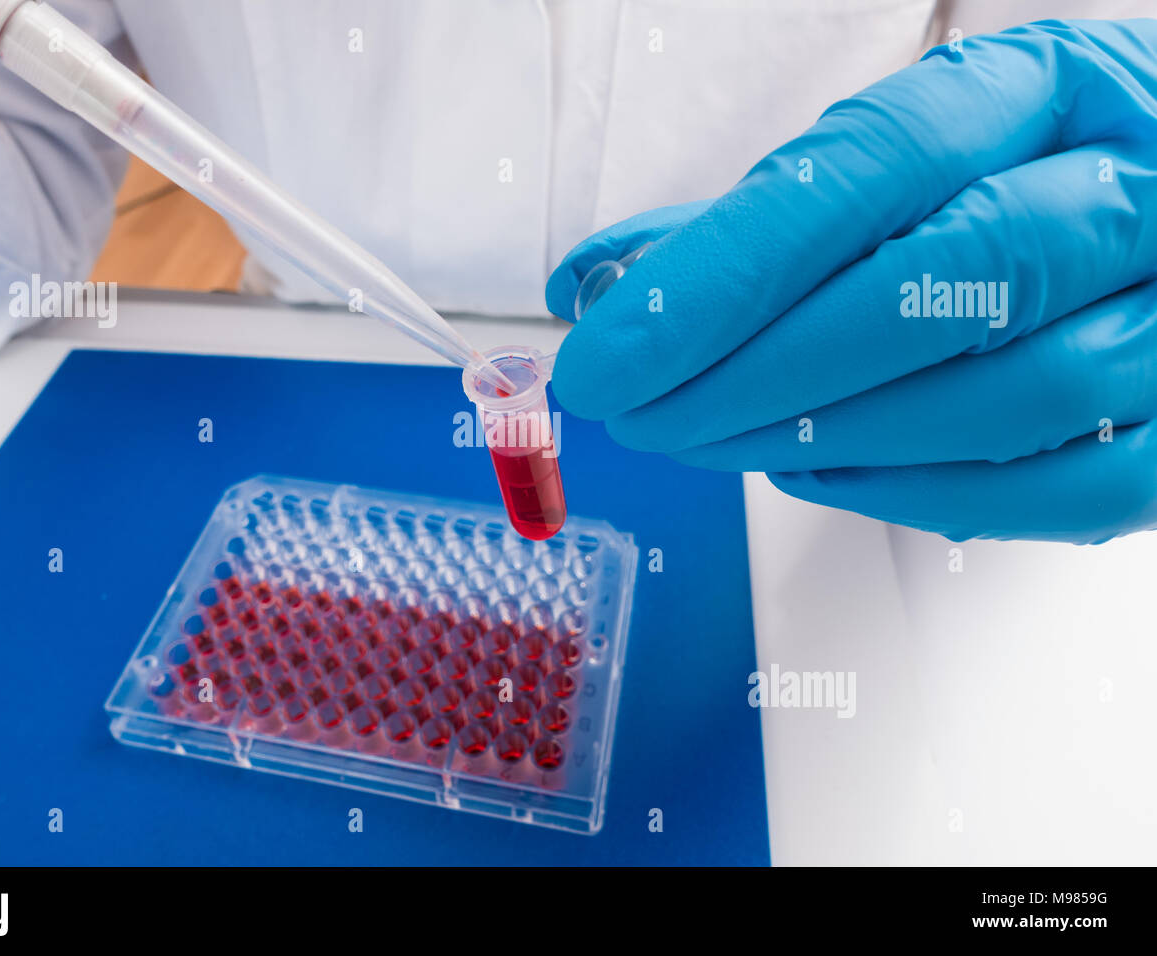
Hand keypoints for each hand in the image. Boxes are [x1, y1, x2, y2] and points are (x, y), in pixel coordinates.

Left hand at [545, 19, 1156, 543]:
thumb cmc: (1019, 179)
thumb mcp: (904, 157)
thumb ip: (756, 218)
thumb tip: (601, 284)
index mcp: (1051, 85)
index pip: (874, 169)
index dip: (727, 270)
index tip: (612, 345)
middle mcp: (1138, 188)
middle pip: (940, 286)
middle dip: (756, 370)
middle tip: (642, 413)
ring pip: (1002, 399)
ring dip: (822, 437)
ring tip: (708, 440)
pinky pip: (1057, 489)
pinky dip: (912, 491)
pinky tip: (811, 470)